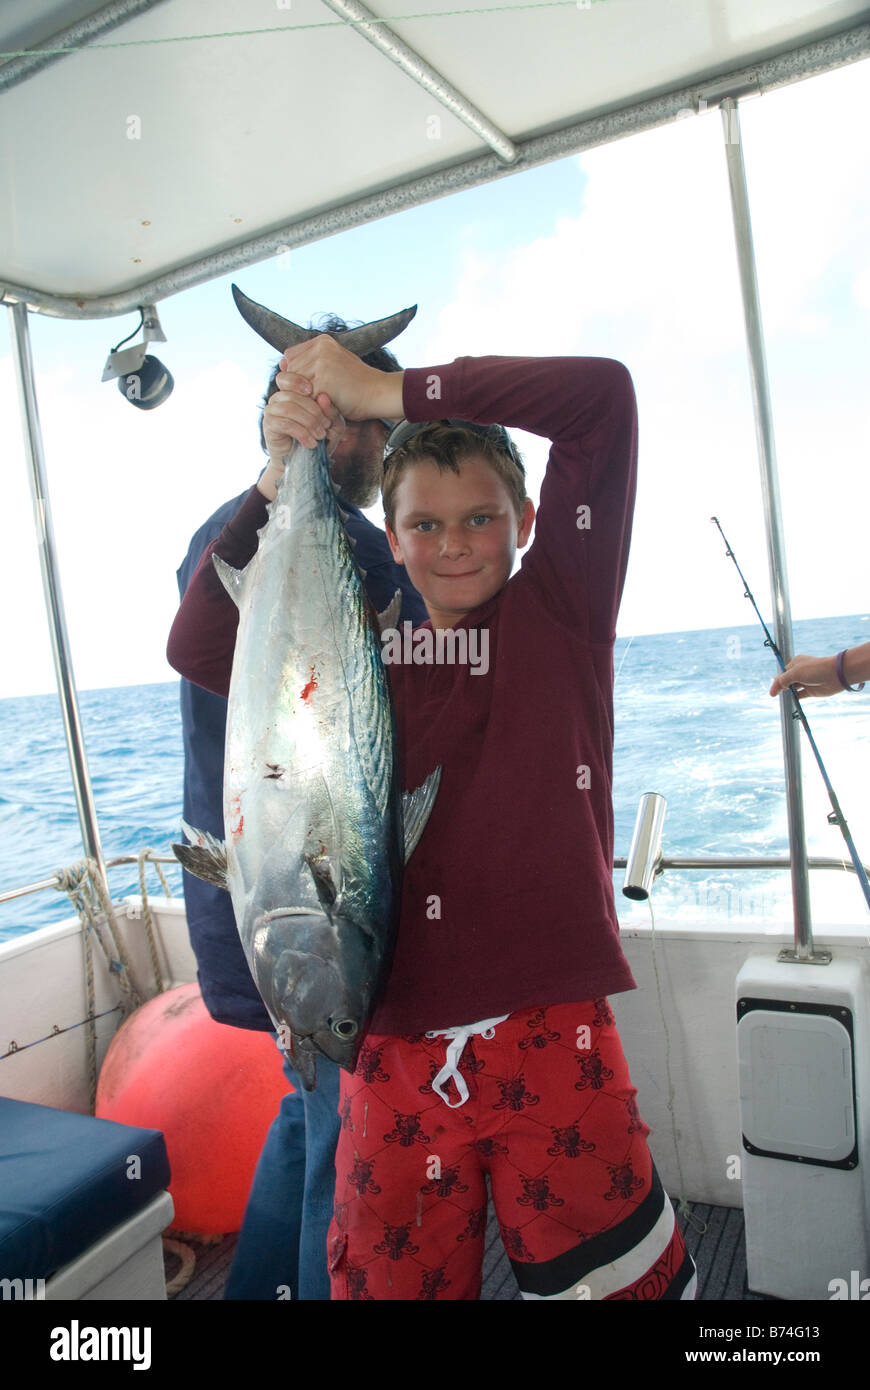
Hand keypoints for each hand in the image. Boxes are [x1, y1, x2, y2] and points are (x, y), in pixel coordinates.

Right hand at [257, 376, 346, 500]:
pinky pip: (285, 424)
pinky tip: (311, 443)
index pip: (287, 378)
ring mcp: (271, 411)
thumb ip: (331, 412)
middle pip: (293, 395)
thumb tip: (323, 397)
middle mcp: (278, 399)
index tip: (313, 390)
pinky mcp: (268, 426)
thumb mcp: (331, 426)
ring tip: (320, 435)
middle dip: (314, 411)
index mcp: (291, 393)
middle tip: (326, 426)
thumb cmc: (317, 439)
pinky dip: (301, 433)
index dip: (298, 381)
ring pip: (289, 408)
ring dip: (309, 422)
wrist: (301, 462)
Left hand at [279, 335, 400, 421]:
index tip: (310, 385)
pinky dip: (312, 406)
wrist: (379, 393)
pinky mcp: (323, 381)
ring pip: (294, 386)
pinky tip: (325, 407)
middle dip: (297, 388)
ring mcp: (321, 363)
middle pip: (289, 372)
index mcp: (322, 341)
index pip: (290, 358)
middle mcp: (320, 348)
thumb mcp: (334, 363)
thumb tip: (281, 364)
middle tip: (317, 397)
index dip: (295, 374)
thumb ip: (310, 361)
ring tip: (322, 402)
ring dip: (304, 398)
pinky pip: (305, 398)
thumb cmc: (357, 384)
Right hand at [769, 654, 840, 698]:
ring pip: (792, 688)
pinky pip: (800, 695)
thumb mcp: (795, 672)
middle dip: (781, 687)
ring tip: (782, 698)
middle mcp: (800, 672)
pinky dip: (794, 698)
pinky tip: (790, 701)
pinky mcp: (811, 691)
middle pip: (786, 681)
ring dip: (787, 693)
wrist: (836, 675)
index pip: (782, 673)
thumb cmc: (815, 669)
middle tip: (775, 694)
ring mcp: (806, 682)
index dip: (776, 681)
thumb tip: (775, 688)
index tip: (772, 691)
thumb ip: (783, 680)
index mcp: (795, 663)